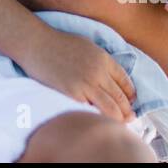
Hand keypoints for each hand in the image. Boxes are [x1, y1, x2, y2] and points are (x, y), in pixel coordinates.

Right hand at [19, 25, 135, 121]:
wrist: (37, 44)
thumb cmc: (59, 43)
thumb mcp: (88, 46)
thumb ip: (101, 62)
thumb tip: (110, 79)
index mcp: (104, 59)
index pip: (126, 82)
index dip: (130, 95)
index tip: (131, 103)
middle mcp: (99, 72)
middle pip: (120, 98)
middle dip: (126, 111)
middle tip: (129, 119)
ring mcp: (86, 84)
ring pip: (110, 108)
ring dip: (117, 119)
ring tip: (118, 124)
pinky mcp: (73, 95)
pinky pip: (91, 111)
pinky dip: (97, 117)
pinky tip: (99, 121)